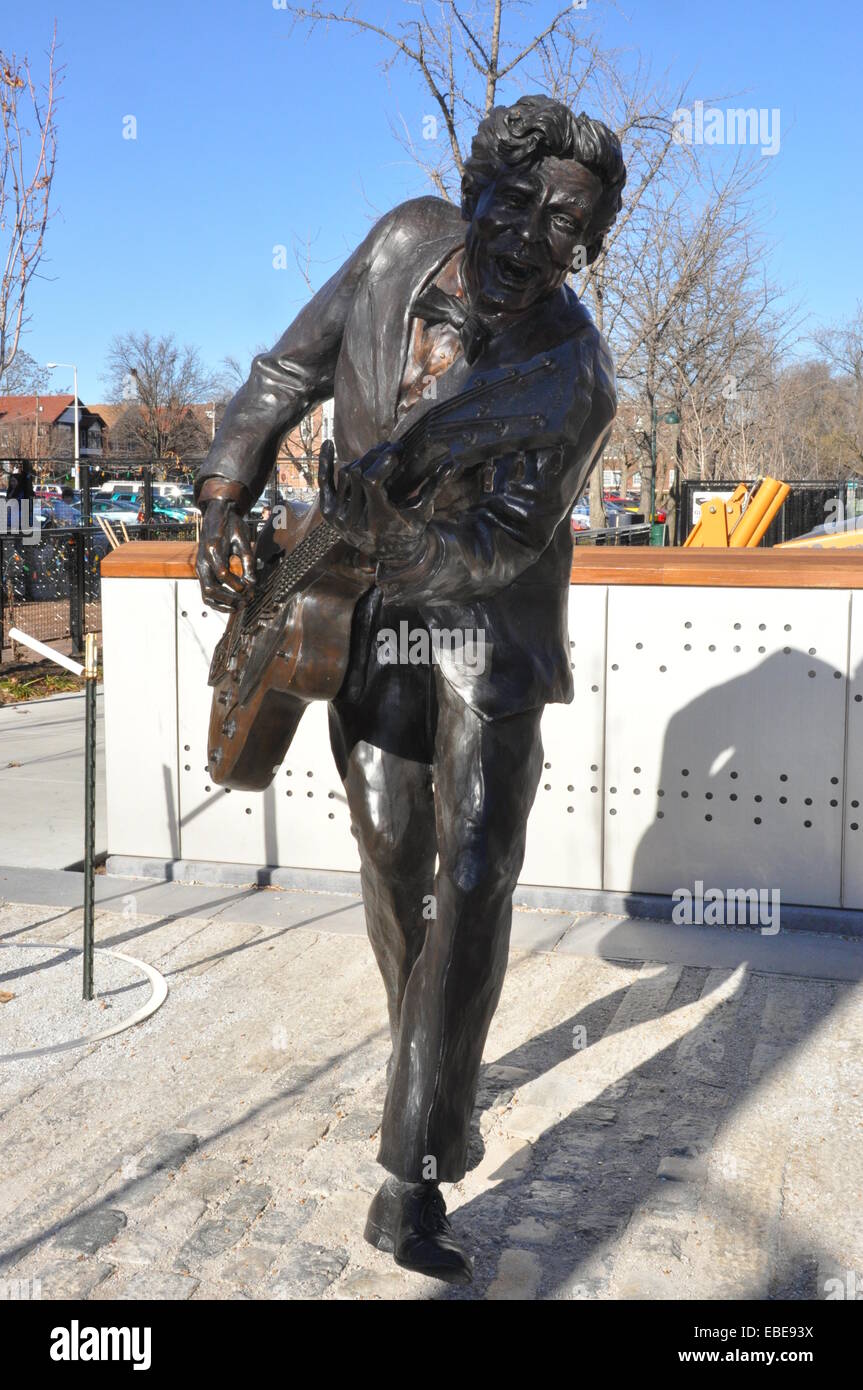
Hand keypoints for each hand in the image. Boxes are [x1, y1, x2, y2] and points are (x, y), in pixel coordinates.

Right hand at [196, 499, 255, 610]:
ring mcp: (200, 567)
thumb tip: (252, 582)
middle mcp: (203, 561)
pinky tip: (230, 604)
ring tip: (238, 607)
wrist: (217, 515)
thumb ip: (247, 561)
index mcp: (213, 550)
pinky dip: (217, 602)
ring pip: (206, 595)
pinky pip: (206, 592)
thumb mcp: (242, 539)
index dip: (237, 585)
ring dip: (222, 605)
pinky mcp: (203, 571)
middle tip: (245, 602)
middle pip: (210, 589)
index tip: (250, 588)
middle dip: (229, 599)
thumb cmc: (231, 525)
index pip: (223, 574)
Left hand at [318, 440, 432, 565]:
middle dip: (375, 457)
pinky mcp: (329, 514)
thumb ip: (435, 486)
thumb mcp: (423, 510)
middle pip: (358, 472)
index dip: (382, 461)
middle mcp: (355, 519)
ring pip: (345, 474)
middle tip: (389, 449)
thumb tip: (452, 463)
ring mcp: (339, 517)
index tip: (395, 451)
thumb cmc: (411, 529)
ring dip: (362, 461)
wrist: (390, 554)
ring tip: (377, 457)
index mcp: (377, 518)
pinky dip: (325, 463)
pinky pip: (325, 483)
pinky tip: (329, 443)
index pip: (371, 479)